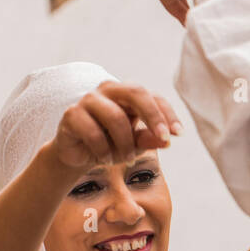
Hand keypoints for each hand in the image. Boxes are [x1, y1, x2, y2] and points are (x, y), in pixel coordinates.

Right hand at [47, 80, 181, 174]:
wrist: (77, 157)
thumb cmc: (109, 146)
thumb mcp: (134, 145)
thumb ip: (148, 140)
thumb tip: (166, 141)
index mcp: (126, 94)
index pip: (152, 96)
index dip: (167, 113)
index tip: (178, 134)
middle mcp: (108, 90)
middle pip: (135, 92)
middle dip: (153, 116)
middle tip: (163, 139)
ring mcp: (88, 100)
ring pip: (115, 117)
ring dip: (125, 143)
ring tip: (127, 159)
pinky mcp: (71, 114)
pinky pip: (93, 132)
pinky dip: (103, 150)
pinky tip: (105, 160)